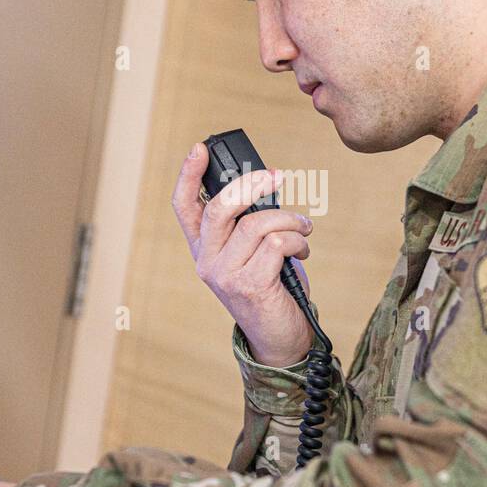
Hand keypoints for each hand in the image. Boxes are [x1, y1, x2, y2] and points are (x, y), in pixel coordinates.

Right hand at [173, 142, 313, 366]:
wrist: (280, 338)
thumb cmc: (271, 288)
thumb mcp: (253, 251)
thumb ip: (250, 223)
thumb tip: (267, 185)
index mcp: (204, 248)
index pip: (184, 207)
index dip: (188, 175)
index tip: (200, 148)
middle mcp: (207, 261)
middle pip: (220, 208)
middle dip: (252, 184)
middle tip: (277, 176)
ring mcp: (224, 275)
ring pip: (255, 225)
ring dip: (289, 220)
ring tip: (302, 229)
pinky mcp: (249, 286)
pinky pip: (276, 244)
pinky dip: (296, 240)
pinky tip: (302, 250)